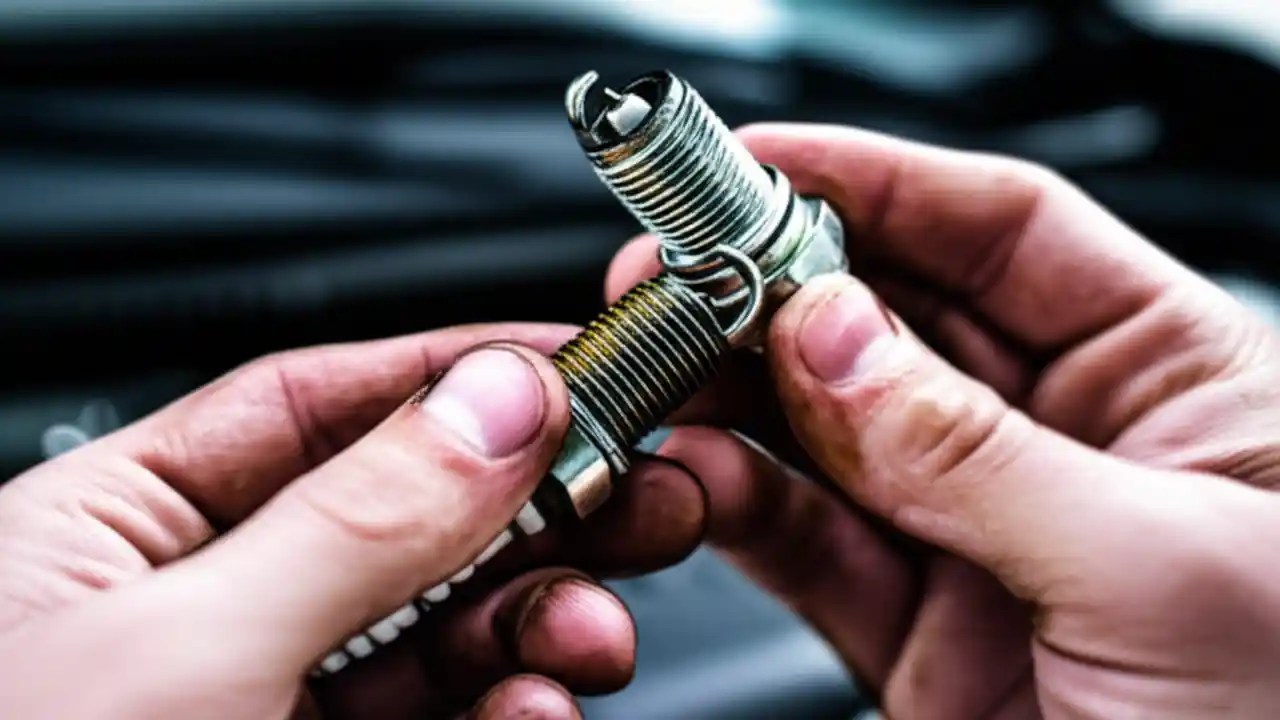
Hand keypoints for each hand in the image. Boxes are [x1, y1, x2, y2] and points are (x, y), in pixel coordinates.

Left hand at [0, 324, 706, 718]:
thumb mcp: (186, 650)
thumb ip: (355, 521)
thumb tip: (496, 401)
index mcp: (115, 534)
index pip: (313, 408)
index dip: (452, 374)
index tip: (575, 364)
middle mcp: (198, 614)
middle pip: (405, 516)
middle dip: (531, 504)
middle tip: (642, 492)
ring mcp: (265, 707)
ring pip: (440, 631)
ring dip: (537, 619)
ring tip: (593, 630)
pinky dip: (511, 714)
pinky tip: (542, 711)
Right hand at [607, 125, 1279, 717]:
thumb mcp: (1156, 568)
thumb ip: (977, 449)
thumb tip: (837, 335)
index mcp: (1176, 386)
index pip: (1009, 234)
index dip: (880, 183)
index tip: (765, 166)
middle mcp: (1068, 449)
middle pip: (898, 321)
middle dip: (780, 288)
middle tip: (678, 274)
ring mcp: (982, 539)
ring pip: (830, 429)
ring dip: (736, 396)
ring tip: (663, 374)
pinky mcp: (920, 631)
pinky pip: (808, 541)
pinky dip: (739, 506)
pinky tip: (696, 477)